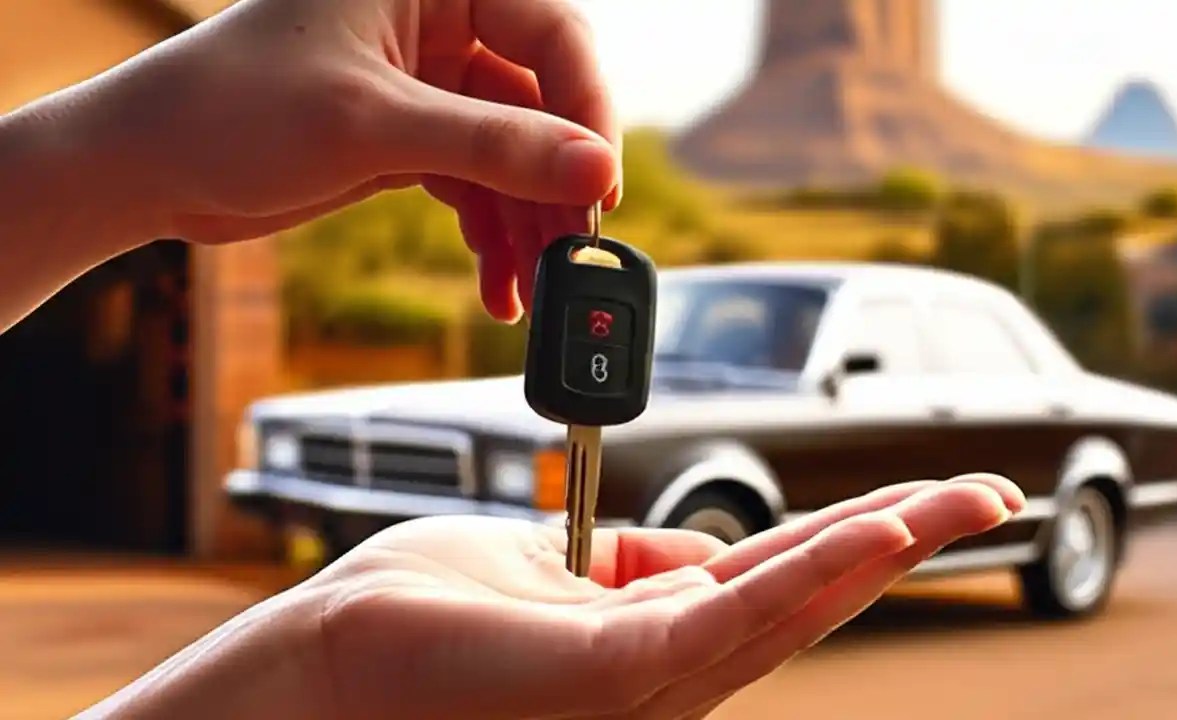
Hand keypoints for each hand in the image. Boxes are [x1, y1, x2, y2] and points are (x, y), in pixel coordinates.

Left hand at [34, 0, 618, 321]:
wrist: (147, 167)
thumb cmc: (230, 109)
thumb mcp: (372, 125)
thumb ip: (492, 145)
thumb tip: (593, 168)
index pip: (552, 31)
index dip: (586, 109)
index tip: (598, 183)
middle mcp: (435, 22)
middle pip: (541, 101)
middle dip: (555, 184)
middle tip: (571, 254)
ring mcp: (427, 82)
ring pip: (514, 152)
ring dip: (527, 224)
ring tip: (531, 289)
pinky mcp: (411, 134)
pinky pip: (479, 183)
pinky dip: (493, 234)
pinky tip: (499, 284)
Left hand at [92, 475, 1023, 718]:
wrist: (308, 674)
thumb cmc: (402, 623)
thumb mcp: (535, 569)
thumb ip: (627, 563)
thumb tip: (690, 554)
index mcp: (640, 638)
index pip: (770, 582)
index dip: (853, 541)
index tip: (922, 500)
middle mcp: (662, 674)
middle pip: (804, 596)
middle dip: (902, 542)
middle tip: (991, 492)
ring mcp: (646, 687)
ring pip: (791, 607)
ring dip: (884, 548)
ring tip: (966, 498)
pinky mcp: (616, 682)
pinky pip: (734, 620)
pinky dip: (816, 575)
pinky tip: (883, 535)